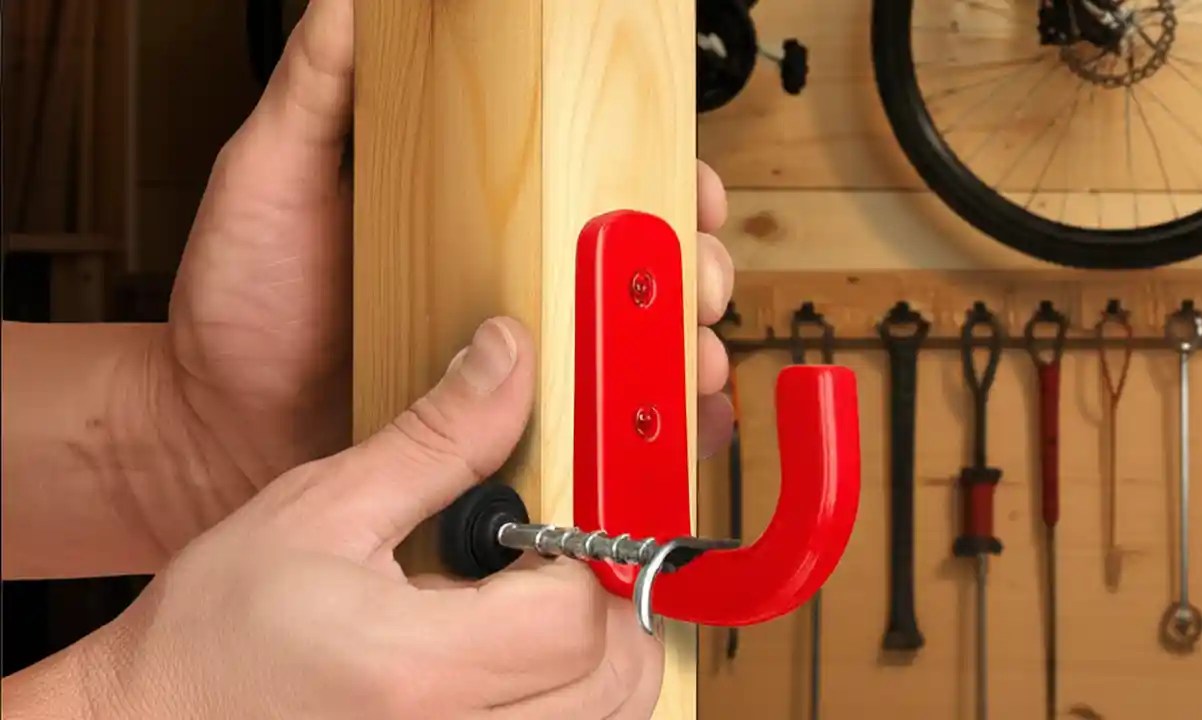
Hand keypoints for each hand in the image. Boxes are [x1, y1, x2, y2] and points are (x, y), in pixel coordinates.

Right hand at [75, 319, 663, 718]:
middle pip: (618, 680)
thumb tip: (509, 359)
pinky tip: (509, 664)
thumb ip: (436, 440)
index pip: (575, 618)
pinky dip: (565, 703)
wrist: (155, 717)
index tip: (532, 539)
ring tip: (520, 615)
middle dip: (602, 608)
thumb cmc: (216, 627)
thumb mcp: (321, 508)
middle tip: (540, 572)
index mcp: (417, 671)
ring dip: (594, 658)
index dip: (576, 561)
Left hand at [165, 0, 735, 522]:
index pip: (588, 178)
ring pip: (630, 350)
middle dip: (688, 268)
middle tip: (689, 282)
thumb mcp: (268, 177)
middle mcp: (506, 285)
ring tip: (687, 365)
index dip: (652, 174)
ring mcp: (513, 364)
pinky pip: (596, 433)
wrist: (217, 434)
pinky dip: (650, 437)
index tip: (678, 180)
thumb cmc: (239, 309)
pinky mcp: (507, 435)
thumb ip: (316, 91)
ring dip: (681, 352)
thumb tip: (352, 4)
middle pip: (633, 264)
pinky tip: (674, 434)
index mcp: (471, 212)